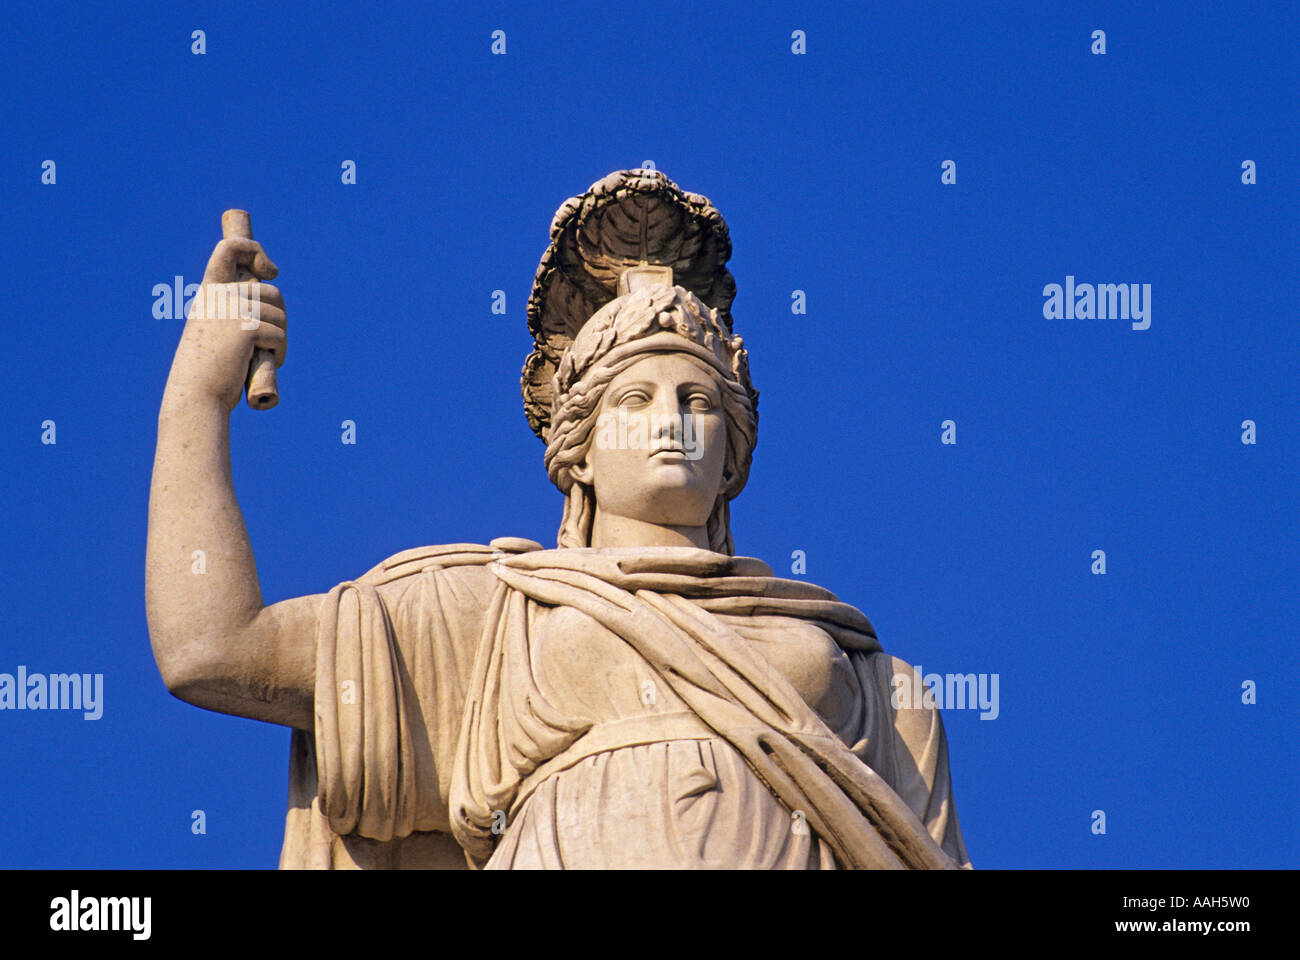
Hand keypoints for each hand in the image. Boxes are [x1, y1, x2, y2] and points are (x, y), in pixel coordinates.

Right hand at [168, 237, 285, 411]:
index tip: (270, 271)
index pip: (229, 249)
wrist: (197, 395)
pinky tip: (266, 363)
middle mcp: (219, 295)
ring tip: (263, 355)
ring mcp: (232, 309)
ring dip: (280, 338)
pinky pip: (279, 335)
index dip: (254, 251)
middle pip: (272, 292)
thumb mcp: (217, 331)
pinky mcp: (247, 327)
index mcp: (208, 292)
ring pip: (279, 315)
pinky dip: (280, 352)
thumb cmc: (209, 369)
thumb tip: (271, 298)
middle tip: (270, 341)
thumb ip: (234, 311)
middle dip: (279, 317)